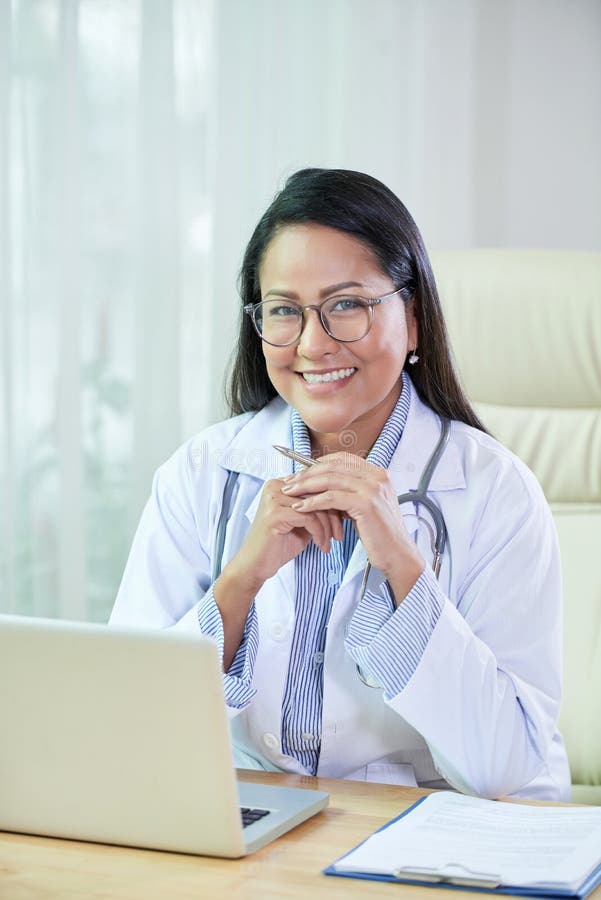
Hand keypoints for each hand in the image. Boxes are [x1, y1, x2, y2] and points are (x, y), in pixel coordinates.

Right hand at [233, 477, 344, 587]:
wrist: (255, 565)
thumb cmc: (278, 545)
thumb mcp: (303, 522)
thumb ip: (317, 508)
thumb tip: (342, 502)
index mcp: (281, 484)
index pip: (316, 484)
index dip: (333, 501)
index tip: (344, 518)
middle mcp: (276, 487)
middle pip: (318, 493)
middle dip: (334, 515)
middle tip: (339, 534)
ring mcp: (274, 499)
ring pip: (316, 506)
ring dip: (328, 527)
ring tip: (329, 542)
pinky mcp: (275, 514)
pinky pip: (310, 519)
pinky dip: (320, 534)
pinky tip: (322, 546)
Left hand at [281, 453, 424, 602]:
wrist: (398, 555)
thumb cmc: (380, 534)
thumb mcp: (365, 506)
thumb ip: (349, 491)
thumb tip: (322, 484)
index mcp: (378, 473)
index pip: (342, 458)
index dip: (318, 464)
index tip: (300, 474)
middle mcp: (377, 476)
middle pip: (333, 466)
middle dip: (307, 473)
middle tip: (288, 482)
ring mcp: (373, 488)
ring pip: (330, 479)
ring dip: (305, 485)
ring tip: (289, 493)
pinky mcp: (366, 504)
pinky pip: (332, 498)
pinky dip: (313, 502)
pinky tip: (301, 508)